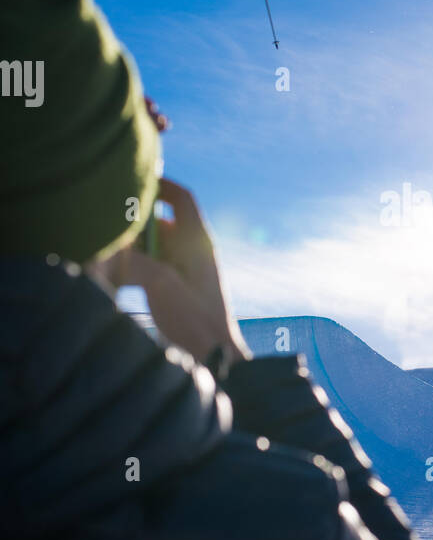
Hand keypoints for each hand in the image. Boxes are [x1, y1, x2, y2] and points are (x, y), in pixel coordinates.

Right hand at [118, 178, 251, 369]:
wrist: (216, 358)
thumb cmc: (196, 322)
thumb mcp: (161, 286)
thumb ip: (135, 260)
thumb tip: (111, 246)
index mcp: (198, 241)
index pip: (181, 198)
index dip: (159, 185)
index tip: (133, 181)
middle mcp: (194, 250)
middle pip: (161, 221)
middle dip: (135, 223)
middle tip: (110, 228)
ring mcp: (187, 268)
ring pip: (155, 245)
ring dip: (133, 248)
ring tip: (112, 255)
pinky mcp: (179, 286)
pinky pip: (154, 265)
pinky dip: (137, 266)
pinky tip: (119, 278)